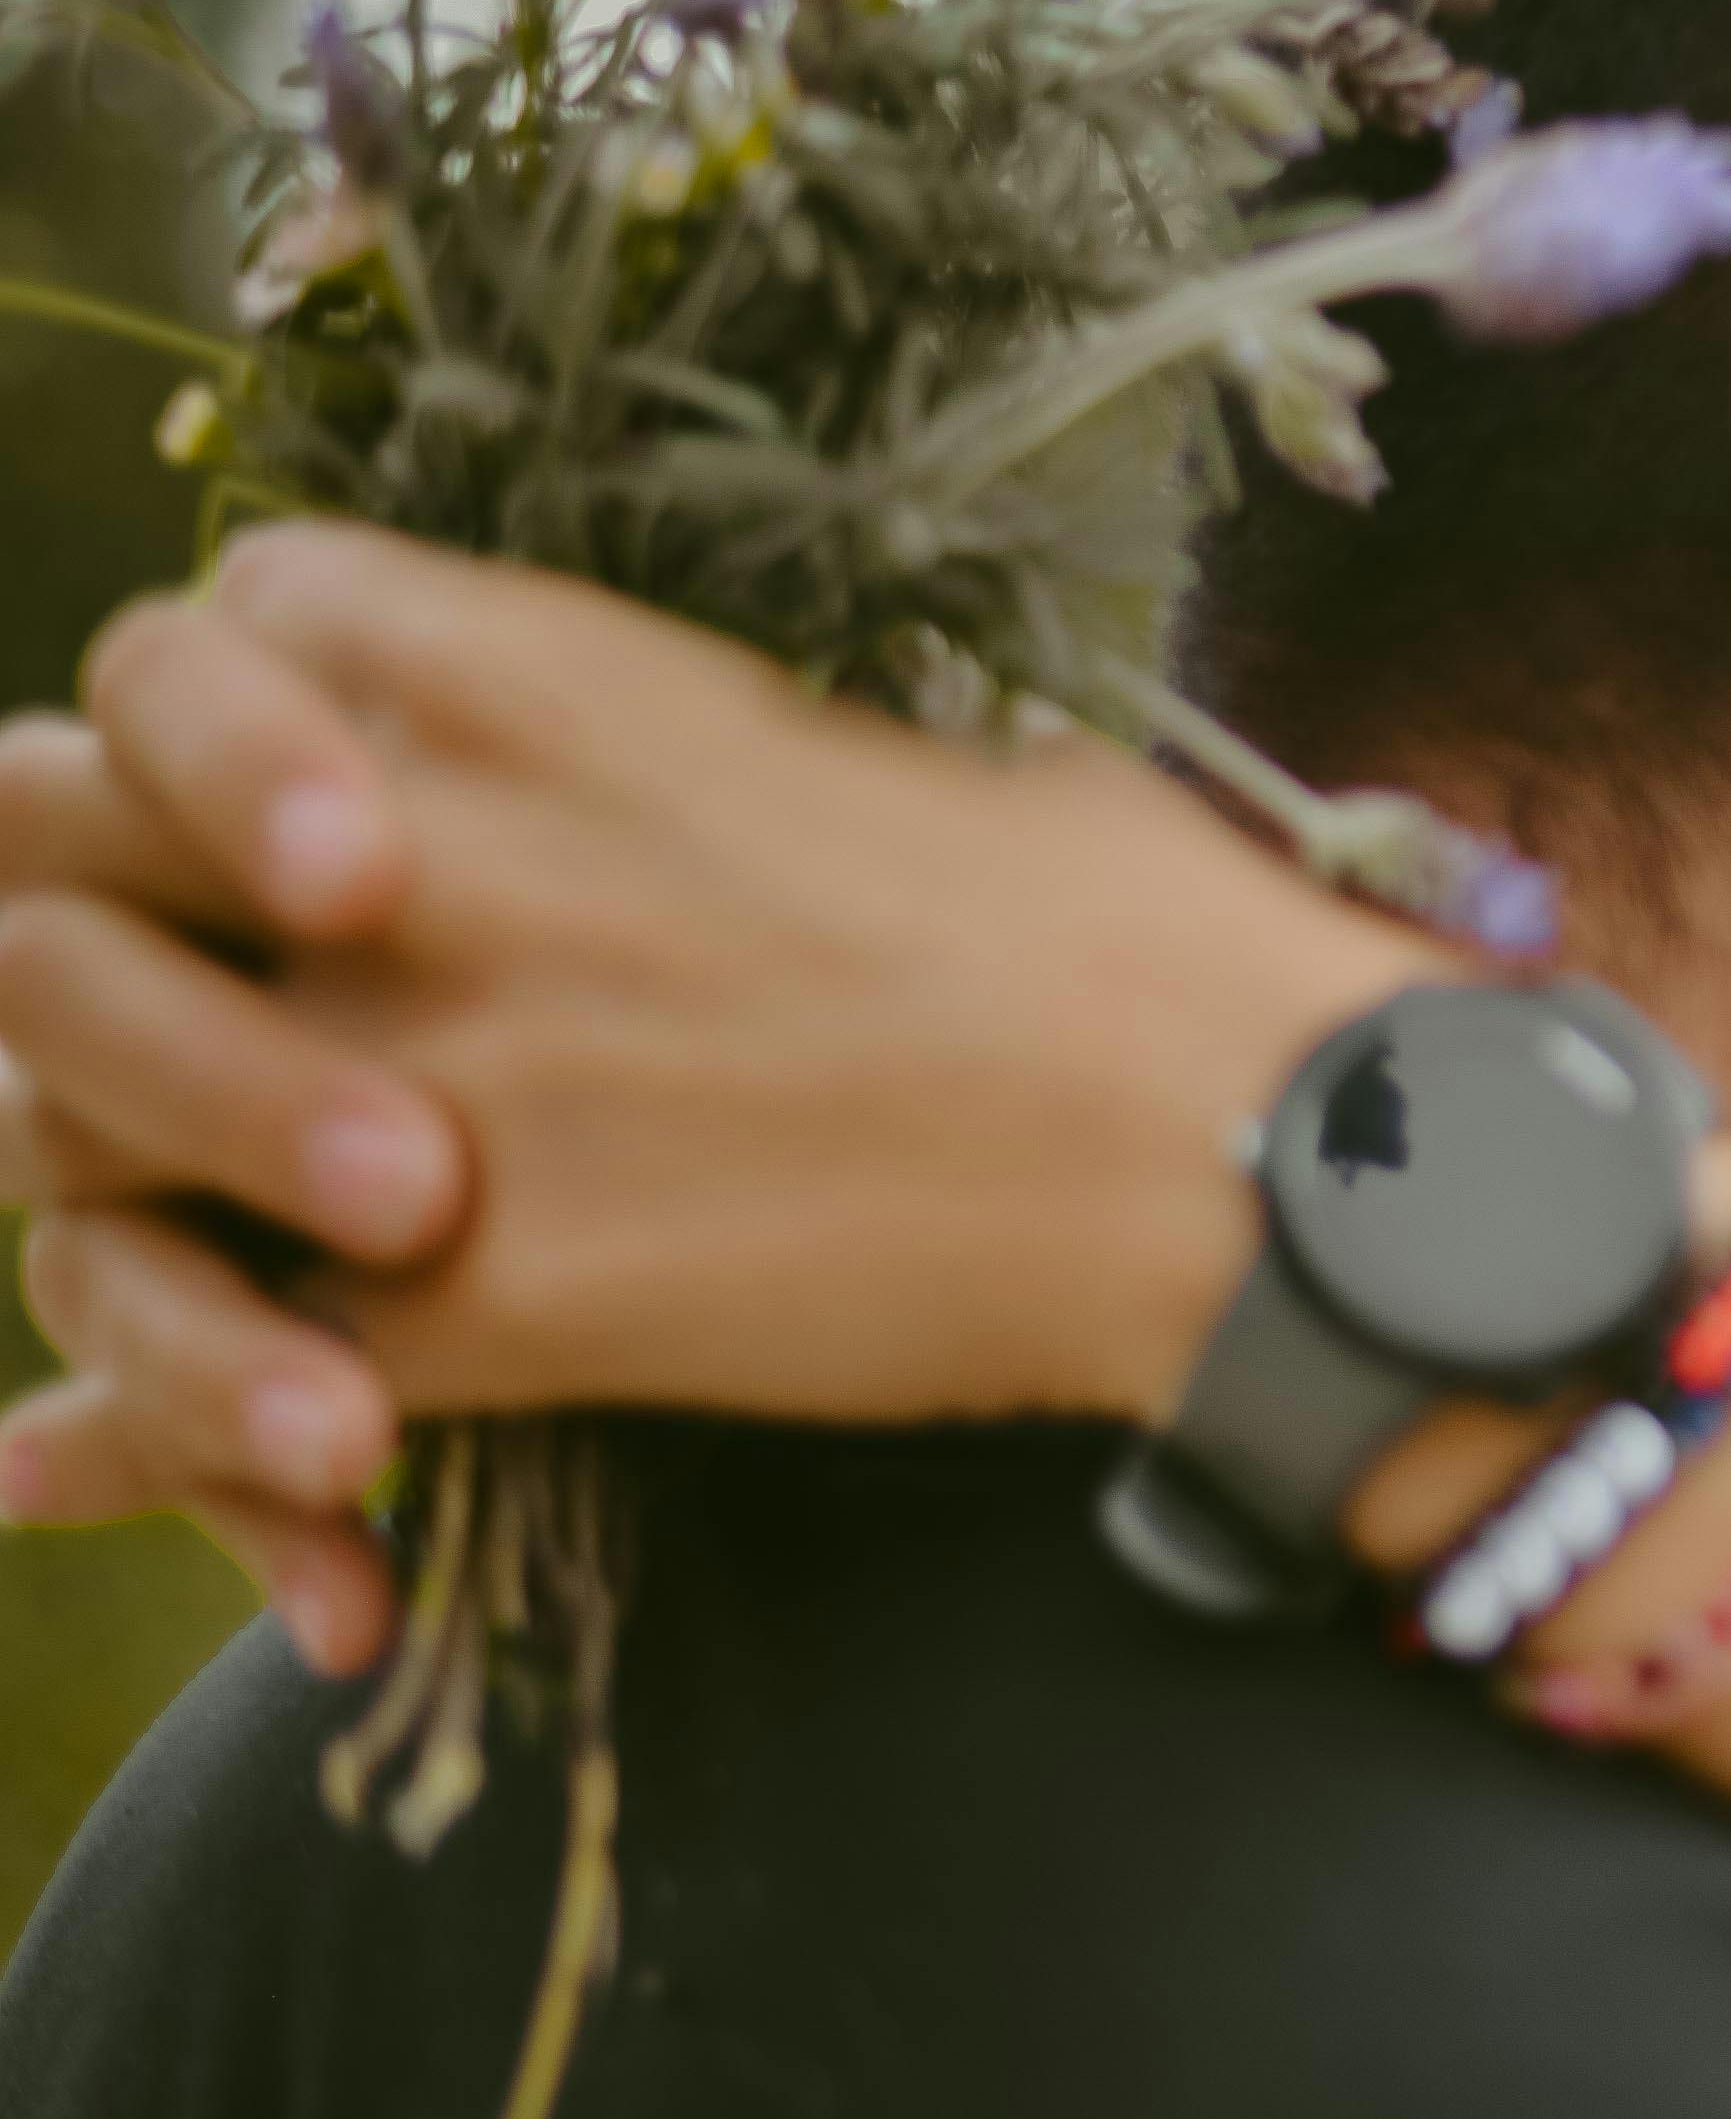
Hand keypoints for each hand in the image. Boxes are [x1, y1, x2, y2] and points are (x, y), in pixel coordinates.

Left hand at [0, 528, 1437, 1664]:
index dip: (183, 736)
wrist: (1222, 1141)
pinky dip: (124, 1443)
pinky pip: (203, 1383)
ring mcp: (414, 1082)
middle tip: (109, 1029)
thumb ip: (634, 753)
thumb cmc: (1111, 923)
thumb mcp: (839, 746)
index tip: (249, 822)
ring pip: (68, 1133)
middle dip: (43, 948)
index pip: (187, 645)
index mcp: (512, 675)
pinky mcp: (473, 1304)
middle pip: (31, 861)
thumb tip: (612, 801)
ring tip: (126, 1262)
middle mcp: (410, 853)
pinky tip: (45, 1473)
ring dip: (84, 1205)